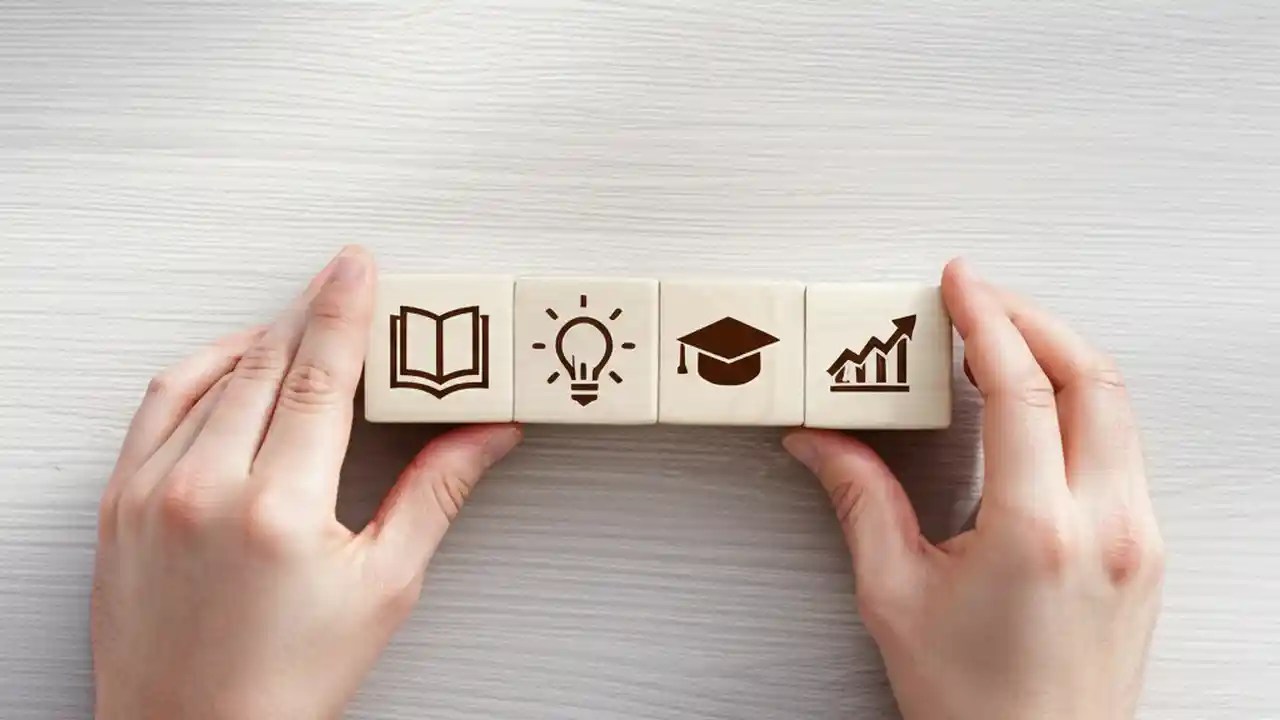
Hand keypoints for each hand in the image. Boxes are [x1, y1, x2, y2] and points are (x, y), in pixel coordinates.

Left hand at [91, 247, 522, 719]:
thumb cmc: (284, 684)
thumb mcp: (384, 587)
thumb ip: (436, 494)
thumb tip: (482, 436)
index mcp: (279, 508)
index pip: (320, 374)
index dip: (345, 309)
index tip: (359, 266)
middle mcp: (205, 488)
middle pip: (267, 361)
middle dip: (312, 313)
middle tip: (344, 287)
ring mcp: (152, 492)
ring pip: (211, 374)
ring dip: (261, 339)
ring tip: (300, 329)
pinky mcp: (120, 502)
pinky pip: (158, 404)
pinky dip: (201, 370)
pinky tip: (231, 366)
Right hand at [784, 259, 1163, 719]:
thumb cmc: (977, 708)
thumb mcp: (895, 596)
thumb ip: (859, 500)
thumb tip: (823, 443)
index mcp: (1038, 531)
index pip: (1022, 387)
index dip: (986, 319)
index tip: (960, 285)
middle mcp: (1106, 526)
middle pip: (1089, 376)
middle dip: (1032, 319)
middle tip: (978, 299)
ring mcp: (1137, 537)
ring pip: (1117, 405)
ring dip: (1060, 356)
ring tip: (1000, 342)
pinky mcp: (1144, 549)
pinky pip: (1122, 444)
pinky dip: (1080, 402)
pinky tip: (1037, 404)